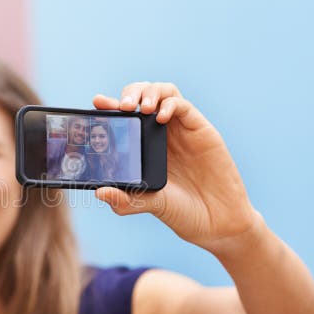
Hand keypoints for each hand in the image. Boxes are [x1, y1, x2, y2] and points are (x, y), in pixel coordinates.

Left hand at [93, 82, 258, 254]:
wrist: (217, 222)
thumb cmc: (182, 212)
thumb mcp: (148, 205)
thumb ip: (124, 200)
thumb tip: (99, 192)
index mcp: (142, 146)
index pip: (123, 116)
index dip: (110, 106)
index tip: (97, 103)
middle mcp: (160, 133)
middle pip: (142, 95)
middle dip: (130, 93)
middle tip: (123, 107)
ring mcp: (180, 129)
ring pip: (163, 92)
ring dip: (149, 92)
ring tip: (141, 108)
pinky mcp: (200, 129)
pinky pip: (183, 105)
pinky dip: (170, 104)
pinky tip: (161, 118)